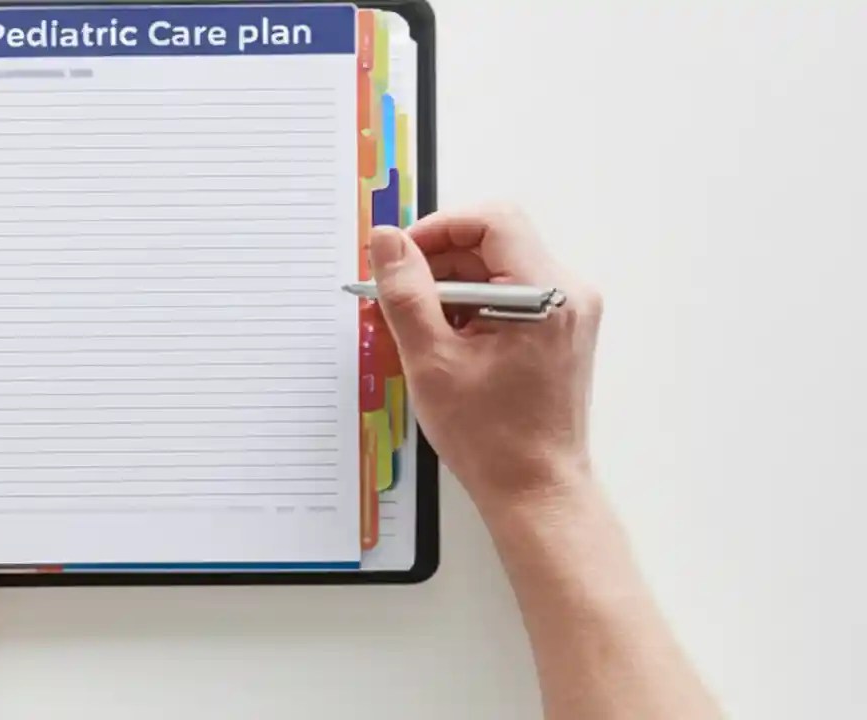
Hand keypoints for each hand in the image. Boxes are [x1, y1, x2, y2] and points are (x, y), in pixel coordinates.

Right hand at [368, 208, 602, 509]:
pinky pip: (508, 294)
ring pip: (498, 269)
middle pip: (494, 243)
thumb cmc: (492, 438)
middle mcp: (567, 293)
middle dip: (437, 263)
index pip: (492, 221)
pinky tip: (444, 341)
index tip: (400, 256)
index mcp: (544, 294)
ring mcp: (567, 311)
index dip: (439, 229)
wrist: (536, 490)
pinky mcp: (559, 329)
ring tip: (415, 327)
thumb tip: (387, 241)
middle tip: (395, 295)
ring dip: (450, 288)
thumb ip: (406, 293)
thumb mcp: (432, 360)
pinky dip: (470, 307)